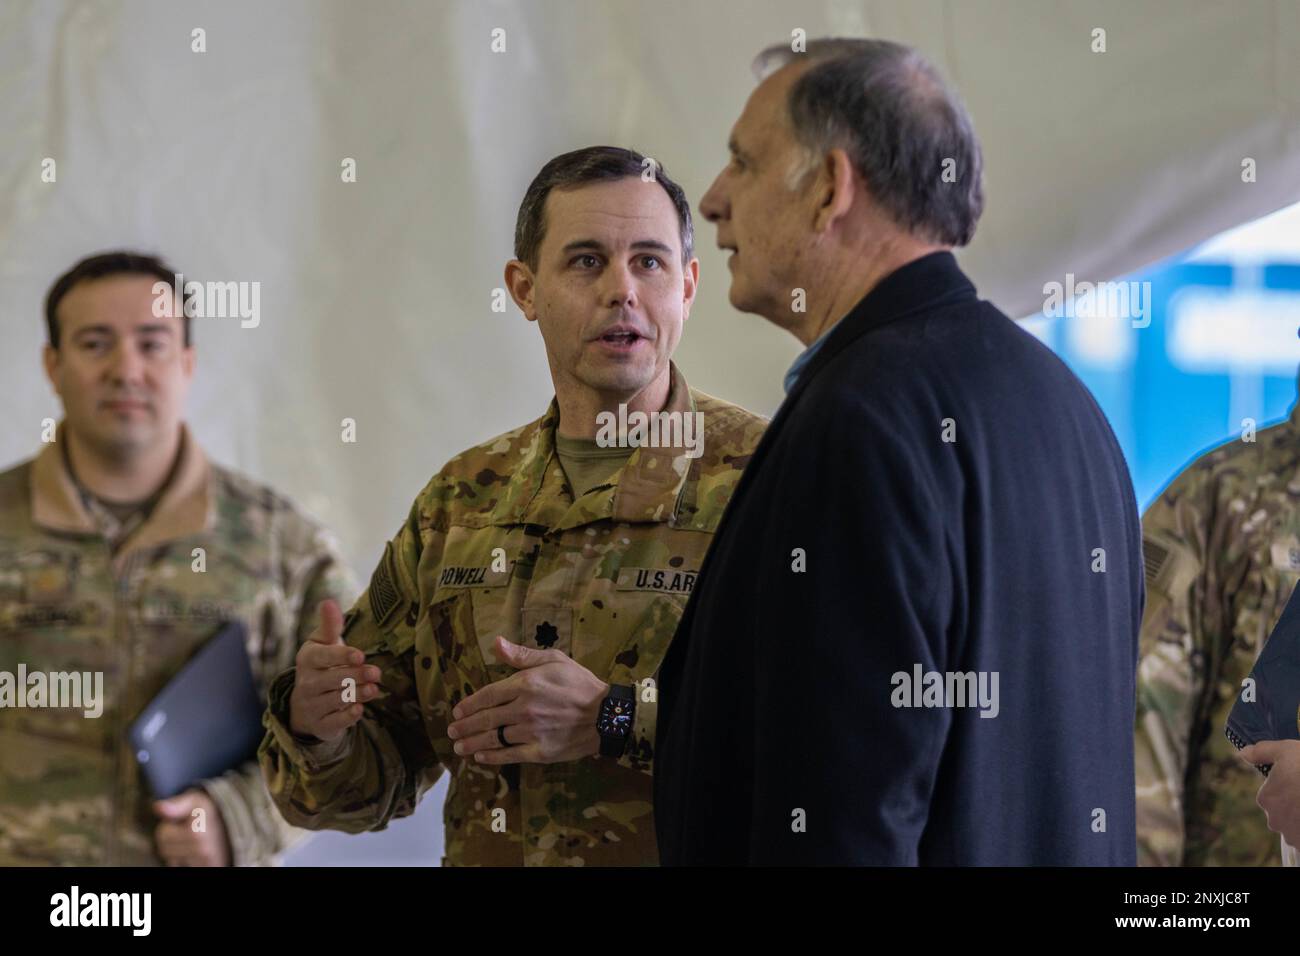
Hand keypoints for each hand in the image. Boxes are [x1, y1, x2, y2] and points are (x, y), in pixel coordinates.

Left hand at [153, 789, 228, 866]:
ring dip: (177, 851)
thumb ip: (176, 804)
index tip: (184, 822)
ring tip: (193, 841)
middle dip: (171, 839)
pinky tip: (194, 853)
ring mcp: (204, 863)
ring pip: (170, 859)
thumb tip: (157, 807)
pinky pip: (180, 867)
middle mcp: (201, 850)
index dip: (169, 825)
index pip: (163, 834)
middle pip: (164, 848)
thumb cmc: (209, 812)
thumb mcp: (195, 802)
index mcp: (197, 832)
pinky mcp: (206, 868)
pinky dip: (183, 861)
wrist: (234, 828)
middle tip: (188, 831)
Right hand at [288, 599, 381, 740]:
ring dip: (356, 695)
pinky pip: (334, 722)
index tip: (360, 654)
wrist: (307, 703)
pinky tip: (360, 710)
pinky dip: (347, 717)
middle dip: (355, 676)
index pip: (322, 657)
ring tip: (374, 689)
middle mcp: (306, 683)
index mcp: (307, 659)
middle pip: (331, 679)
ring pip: (336, 700)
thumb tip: (328, 602)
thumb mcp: (324, 644)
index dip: (341, 656)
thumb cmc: (322, 665)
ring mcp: (311, 705)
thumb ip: (329, 625)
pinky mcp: (321, 725)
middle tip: (376, 672)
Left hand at [446, 636, 607, 764]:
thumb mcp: (554, 659)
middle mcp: (523, 709)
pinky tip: (480, 757)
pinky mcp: (540, 751)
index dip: (470, 704)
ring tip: (459, 747)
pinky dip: (492, 757)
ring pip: (494, 739)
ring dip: (472, 743)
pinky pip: (509, 755)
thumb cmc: (580, 683)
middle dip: (465, 726)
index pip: (488, 695)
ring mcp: (531, 732)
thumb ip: (522, 655)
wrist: (606, 714)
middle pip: (486, 719)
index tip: (457, 710)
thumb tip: (496, 643)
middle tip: (452, 731)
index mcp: (525, 684)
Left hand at [1239, 740, 1299, 846]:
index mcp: (1265, 799)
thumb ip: (1261, 752)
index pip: (1271, 797)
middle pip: (1283, 815)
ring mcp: (1292, 834)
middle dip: (1294, 809)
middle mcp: (1275, 820)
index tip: (1298, 785)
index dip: (1287, 790)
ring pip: (1295, 829)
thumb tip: (1243, 753)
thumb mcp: (1284, 750)